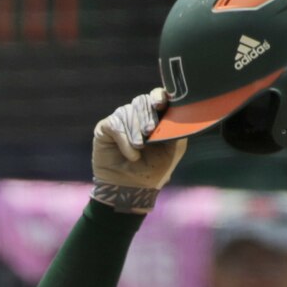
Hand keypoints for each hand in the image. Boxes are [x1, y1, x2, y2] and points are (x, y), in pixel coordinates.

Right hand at [92, 87, 184, 206]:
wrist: (132, 190)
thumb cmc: (153, 171)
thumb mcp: (173, 149)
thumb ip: (178, 128)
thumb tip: (181, 110)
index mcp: (155, 117)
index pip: (156, 96)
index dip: (158, 96)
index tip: (160, 104)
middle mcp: (137, 116)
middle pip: (142, 101)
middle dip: (147, 115)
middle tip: (149, 132)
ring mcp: (120, 121)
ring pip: (127, 111)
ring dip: (135, 130)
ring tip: (139, 148)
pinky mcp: (105, 129)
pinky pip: (115, 124)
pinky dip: (124, 139)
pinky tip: (130, 154)